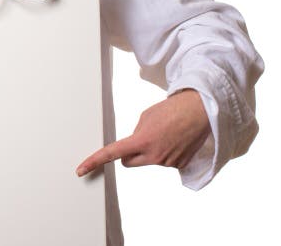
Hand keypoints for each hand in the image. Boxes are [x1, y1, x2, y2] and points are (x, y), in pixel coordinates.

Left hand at [76, 89, 210, 176]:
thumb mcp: (145, 117)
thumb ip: (135, 134)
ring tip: (166, 133)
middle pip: (128, 162)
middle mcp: (153, 156)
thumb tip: (134, 147)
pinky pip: (164, 161)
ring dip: (151, 150)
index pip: (111, 153)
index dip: (94, 162)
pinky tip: (175, 140)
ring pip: (148, 160)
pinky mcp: (179, 165)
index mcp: (141, 141)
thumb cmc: (171, 110)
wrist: (199, 111)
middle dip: (128, 154)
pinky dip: (166, 152)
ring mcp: (167, 163)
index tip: (80, 170)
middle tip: (138, 140)